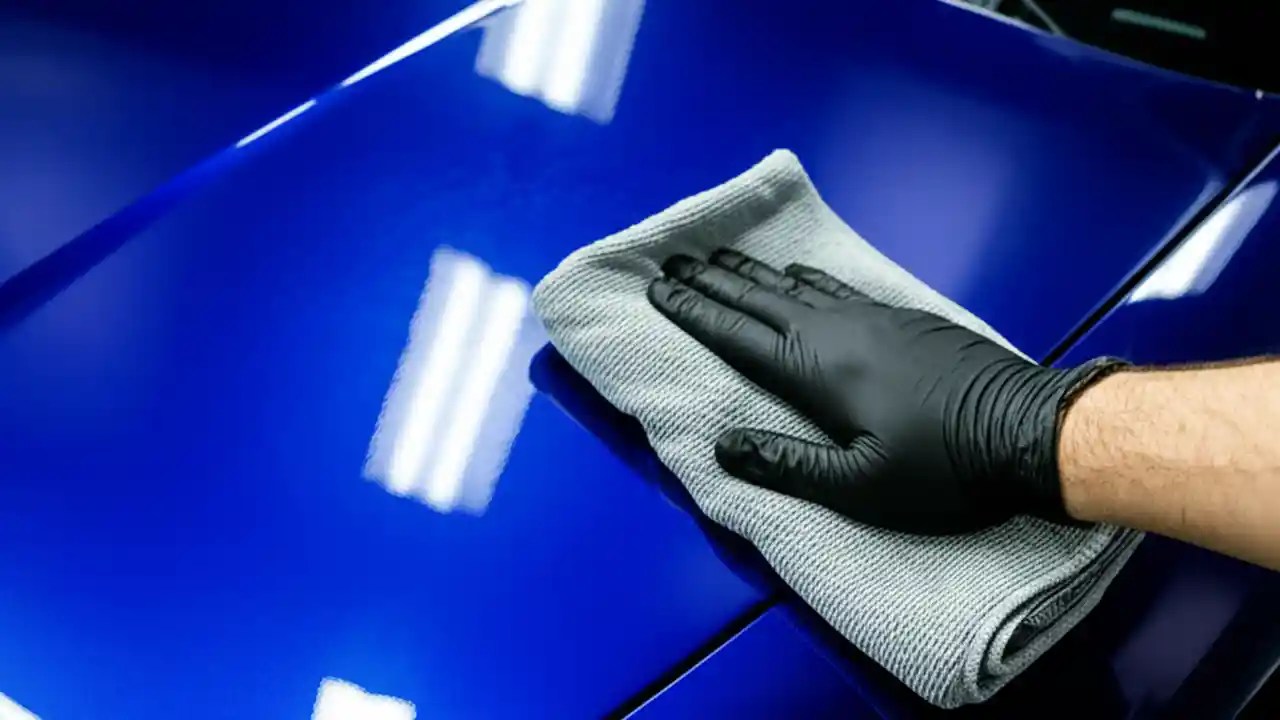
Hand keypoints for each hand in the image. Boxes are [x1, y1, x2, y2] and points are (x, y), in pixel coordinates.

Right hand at [647, 248, 1123, 533]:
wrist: (1028, 429)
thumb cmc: (942, 470)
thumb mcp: (859, 488)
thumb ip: (786, 464)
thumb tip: (720, 446)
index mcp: (817, 372)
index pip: (738, 337)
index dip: (695, 313)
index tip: (657, 289)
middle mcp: (836, 332)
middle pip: (759, 300)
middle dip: (712, 282)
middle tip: (672, 260)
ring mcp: (872, 318)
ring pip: (796, 287)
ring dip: (752, 275)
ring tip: (719, 258)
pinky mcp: (902, 318)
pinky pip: (835, 287)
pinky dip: (803, 278)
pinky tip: (796, 274)